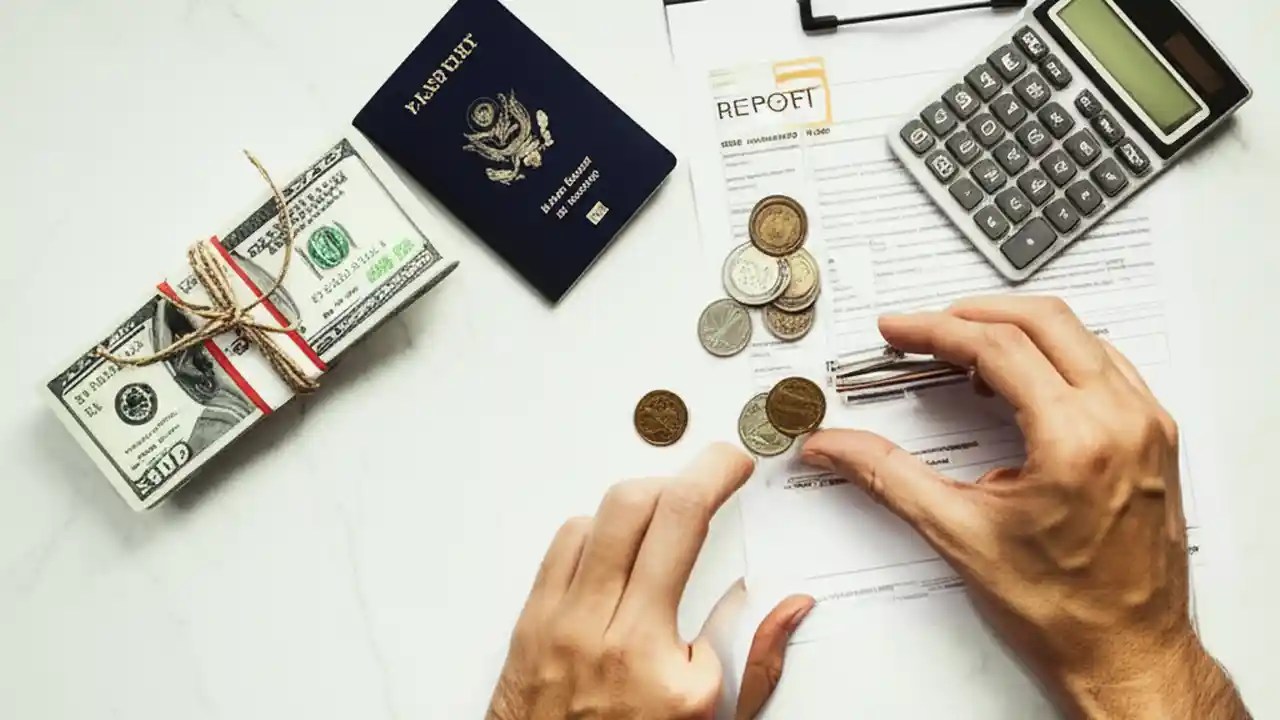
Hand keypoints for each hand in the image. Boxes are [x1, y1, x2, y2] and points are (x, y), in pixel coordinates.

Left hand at [487, 443, 814, 719]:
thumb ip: (755, 661)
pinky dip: (596, 530)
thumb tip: (789, 606)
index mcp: (657, 657)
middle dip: (683, 472)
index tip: (732, 463)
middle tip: (709, 472)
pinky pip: (562, 546)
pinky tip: (620, 547)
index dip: (714, 475)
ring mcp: (560, 623)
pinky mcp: (530, 624)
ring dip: (639, 503)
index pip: (687, 527)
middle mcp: (605, 629)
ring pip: (597, 517)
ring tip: (667, 517)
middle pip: (637, 504)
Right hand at [801, 296, 1247, 718]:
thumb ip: (887, 476)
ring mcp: (1147, 427)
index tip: (898, 331)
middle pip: (1044, 321)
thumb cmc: (1063, 610)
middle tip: (925, 328)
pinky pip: (1108, 366)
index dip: (934, 330)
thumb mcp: (959, 534)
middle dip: (974, 313)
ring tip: (966, 352)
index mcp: (1076, 440)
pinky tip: (1023, 380)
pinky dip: (1059, 356)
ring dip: (1019, 330)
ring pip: (1081, 337)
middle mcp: (1123, 422)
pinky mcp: (1155, 439)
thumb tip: (835, 446)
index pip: (997, 347)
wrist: (1127, 653)